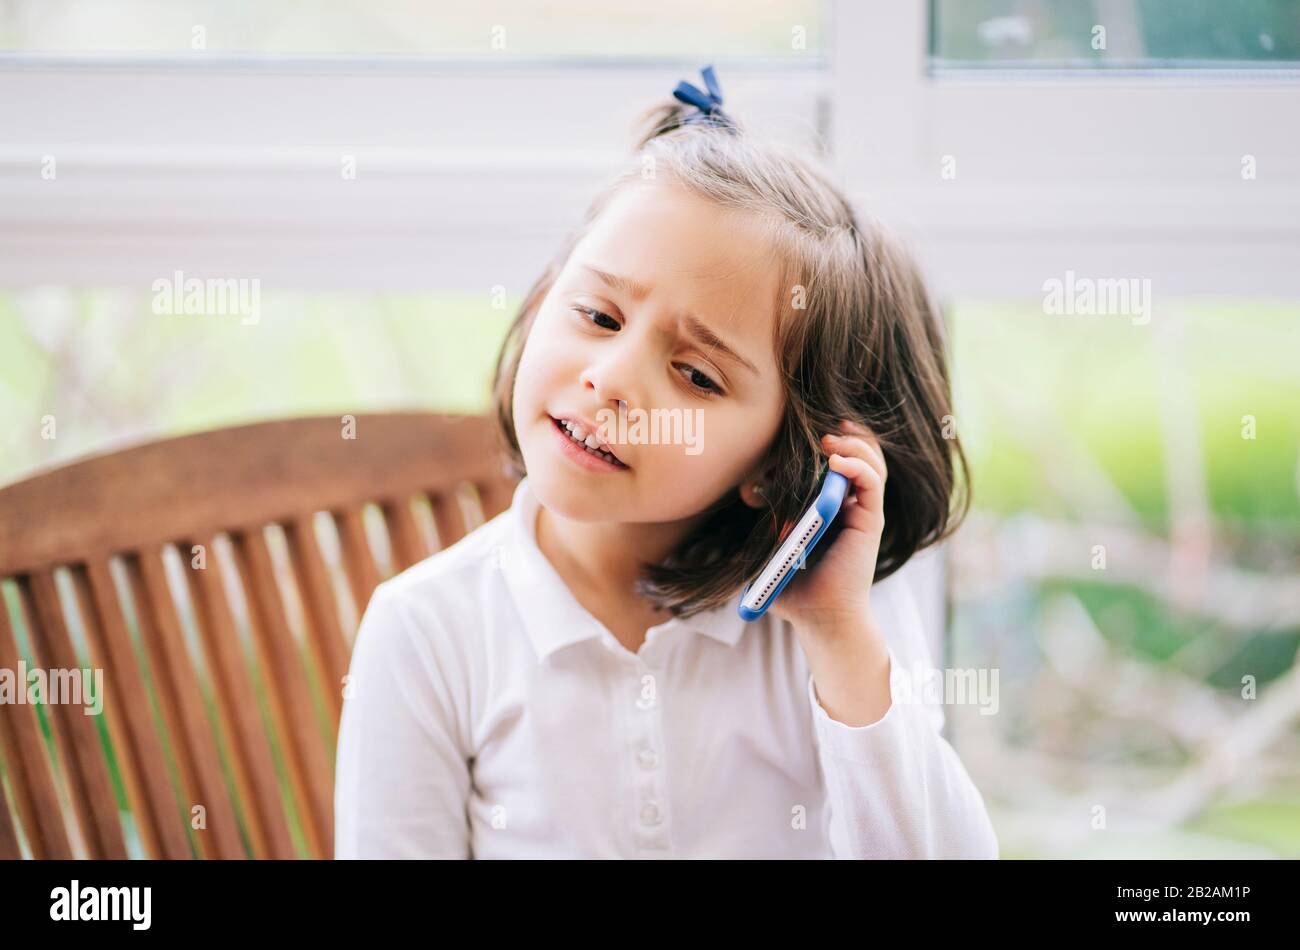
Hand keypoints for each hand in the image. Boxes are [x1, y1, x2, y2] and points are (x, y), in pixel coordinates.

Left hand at [767, 419, 886, 638]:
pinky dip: (858, 466)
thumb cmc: (796, 591)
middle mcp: (853, 508)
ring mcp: (864, 514)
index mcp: (833, 510)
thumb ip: (761, 532)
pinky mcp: (870, 523)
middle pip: (863, 456)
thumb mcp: (772, 553)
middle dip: (847, 435)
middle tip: (825, 427)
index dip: (833, 443)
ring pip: (872, 463)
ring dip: (855, 444)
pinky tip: (837, 461)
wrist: (818, 620)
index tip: (812, 431)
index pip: (842, 464)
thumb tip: (739, 508)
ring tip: (831, 438)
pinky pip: (872, 484)